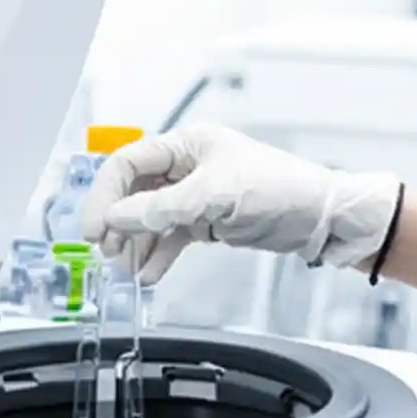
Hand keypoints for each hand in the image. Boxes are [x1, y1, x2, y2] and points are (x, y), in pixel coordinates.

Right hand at [79, 123, 400, 283]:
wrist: (321, 217)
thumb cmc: (280, 190)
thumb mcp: (215, 196)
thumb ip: (162, 208)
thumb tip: (116, 218)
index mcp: (188, 144)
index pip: (129, 163)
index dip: (106, 195)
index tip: (94, 228)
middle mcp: (189, 166)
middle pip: (135, 192)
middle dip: (118, 222)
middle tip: (106, 251)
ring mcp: (198, 195)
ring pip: (151, 218)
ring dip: (136, 243)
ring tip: (127, 269)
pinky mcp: (210, 220)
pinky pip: (172, 236)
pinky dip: (159, 254)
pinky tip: (149, 273)